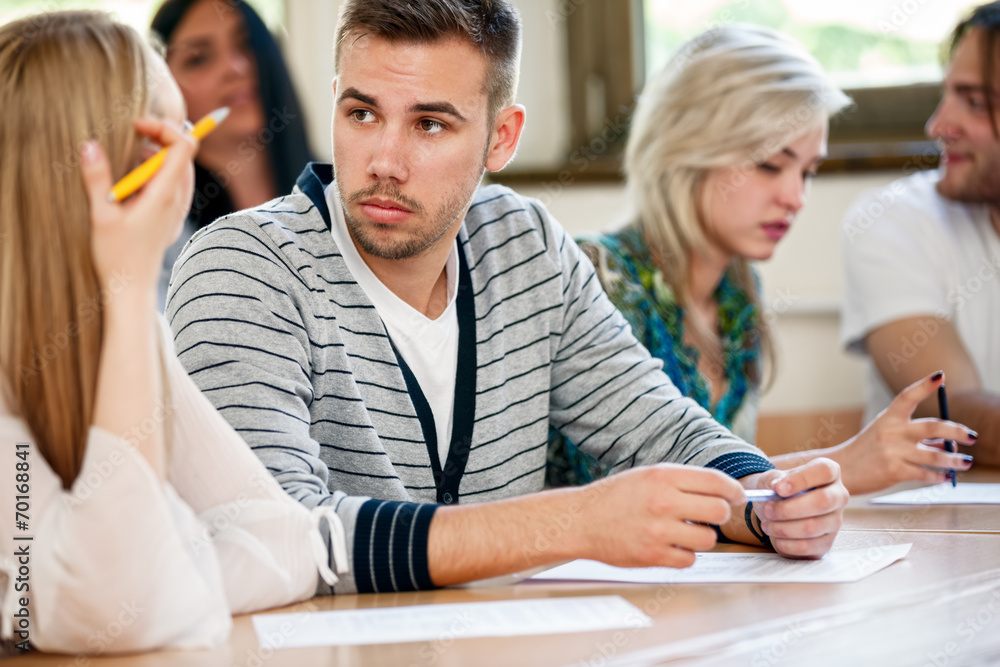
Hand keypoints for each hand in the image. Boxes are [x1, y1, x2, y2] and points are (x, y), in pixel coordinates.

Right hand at [80, 117, 196, 292]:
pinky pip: (174, 183)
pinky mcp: (172, 215)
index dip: (164, 127)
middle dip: (162, 135)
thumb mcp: (101, 214)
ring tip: (132, 156)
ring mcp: (178, 208)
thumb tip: (90, 145)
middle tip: (134, 131)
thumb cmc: (116, 254)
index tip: (137, 125)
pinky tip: (137, 179)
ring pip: (180, 167)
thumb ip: (97, 179)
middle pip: (184, 153)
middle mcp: (177, 200)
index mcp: (164, 195)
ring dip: (159, 153)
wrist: (131, 286)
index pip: (184, 146)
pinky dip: (159, 170)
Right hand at [580, 464, 745, 567]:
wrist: (582, 520)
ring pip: (708, 539)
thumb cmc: (617, 496)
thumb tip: (725, 491)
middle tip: (709, 516)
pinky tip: (670, 545)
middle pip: (719, 511)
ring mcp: (658, 530)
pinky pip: (689, 559)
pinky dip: (684, 554)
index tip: (737, 497)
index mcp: (663, 476)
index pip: (717, 482)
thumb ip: (683, 481)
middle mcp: (663, 502)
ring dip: (702, 537)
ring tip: (684, 531)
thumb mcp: (648, 475)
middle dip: (719, 514)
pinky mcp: (653, 555)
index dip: (734, 491)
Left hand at [752, 458, 847, 558]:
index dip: (801, 479)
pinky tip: (776, 537)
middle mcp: (838, 495)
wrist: (778, 510)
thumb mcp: (772, 478)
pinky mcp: (827, 542)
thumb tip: (775, 486)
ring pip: (812, 527)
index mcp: (829, 472)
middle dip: (789, 508)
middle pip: (823, 501)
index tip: (778, 489)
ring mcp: (835, 521)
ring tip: (767, 524)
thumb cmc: (780, 490)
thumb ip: (772, 479)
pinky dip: (786, 543)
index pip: (824, 471)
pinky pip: (807, 546)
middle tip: (768, 510)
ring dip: (783, 527)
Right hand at [831, 371, 976, 494]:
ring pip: (934, 455)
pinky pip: (925, 474)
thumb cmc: (866, 451)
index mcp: (888, 418)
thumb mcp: (887, 437)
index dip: (924, 386)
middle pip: (932, 427)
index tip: (940, 376)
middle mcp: (891, 432)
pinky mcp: (894, 471)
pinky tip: (946, 477)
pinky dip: (939, 477)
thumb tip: (947, 444)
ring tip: (967, 462)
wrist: (841, 470)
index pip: (907, 397)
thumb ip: (915, 438)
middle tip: (972, 436)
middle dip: (957, 431)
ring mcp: (893, 452)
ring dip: (955, 460)